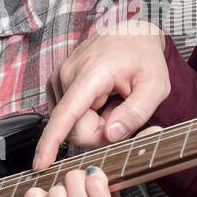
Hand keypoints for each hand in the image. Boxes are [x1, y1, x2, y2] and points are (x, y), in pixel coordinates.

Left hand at [20, 165, 126, 196]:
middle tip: (73, 175)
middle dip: (74, 182)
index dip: (96, 186)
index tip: (92, 172)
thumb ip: (103, 176)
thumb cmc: (91, 189)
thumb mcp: (106, 180)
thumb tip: (91, 172)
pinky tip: (41, 192)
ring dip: (57, 194)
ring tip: (59, 187)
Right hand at [33, 20, 168, 169]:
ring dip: (95, 121)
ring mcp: (59, 77)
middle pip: (75, 128)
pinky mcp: (57, 83)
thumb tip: (110, 135)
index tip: (40, 163)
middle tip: (122, 112)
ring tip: (112, 100)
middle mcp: (67, 74)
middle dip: (100, 131)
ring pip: (72, 124)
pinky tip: (101, 97)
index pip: (66, 114)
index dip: (51, 142)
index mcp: (90, 74)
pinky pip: (69, 115)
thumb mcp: (156, 86)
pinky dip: (88, 113)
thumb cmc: (145, 58)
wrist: (132, 33)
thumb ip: (136, 113)